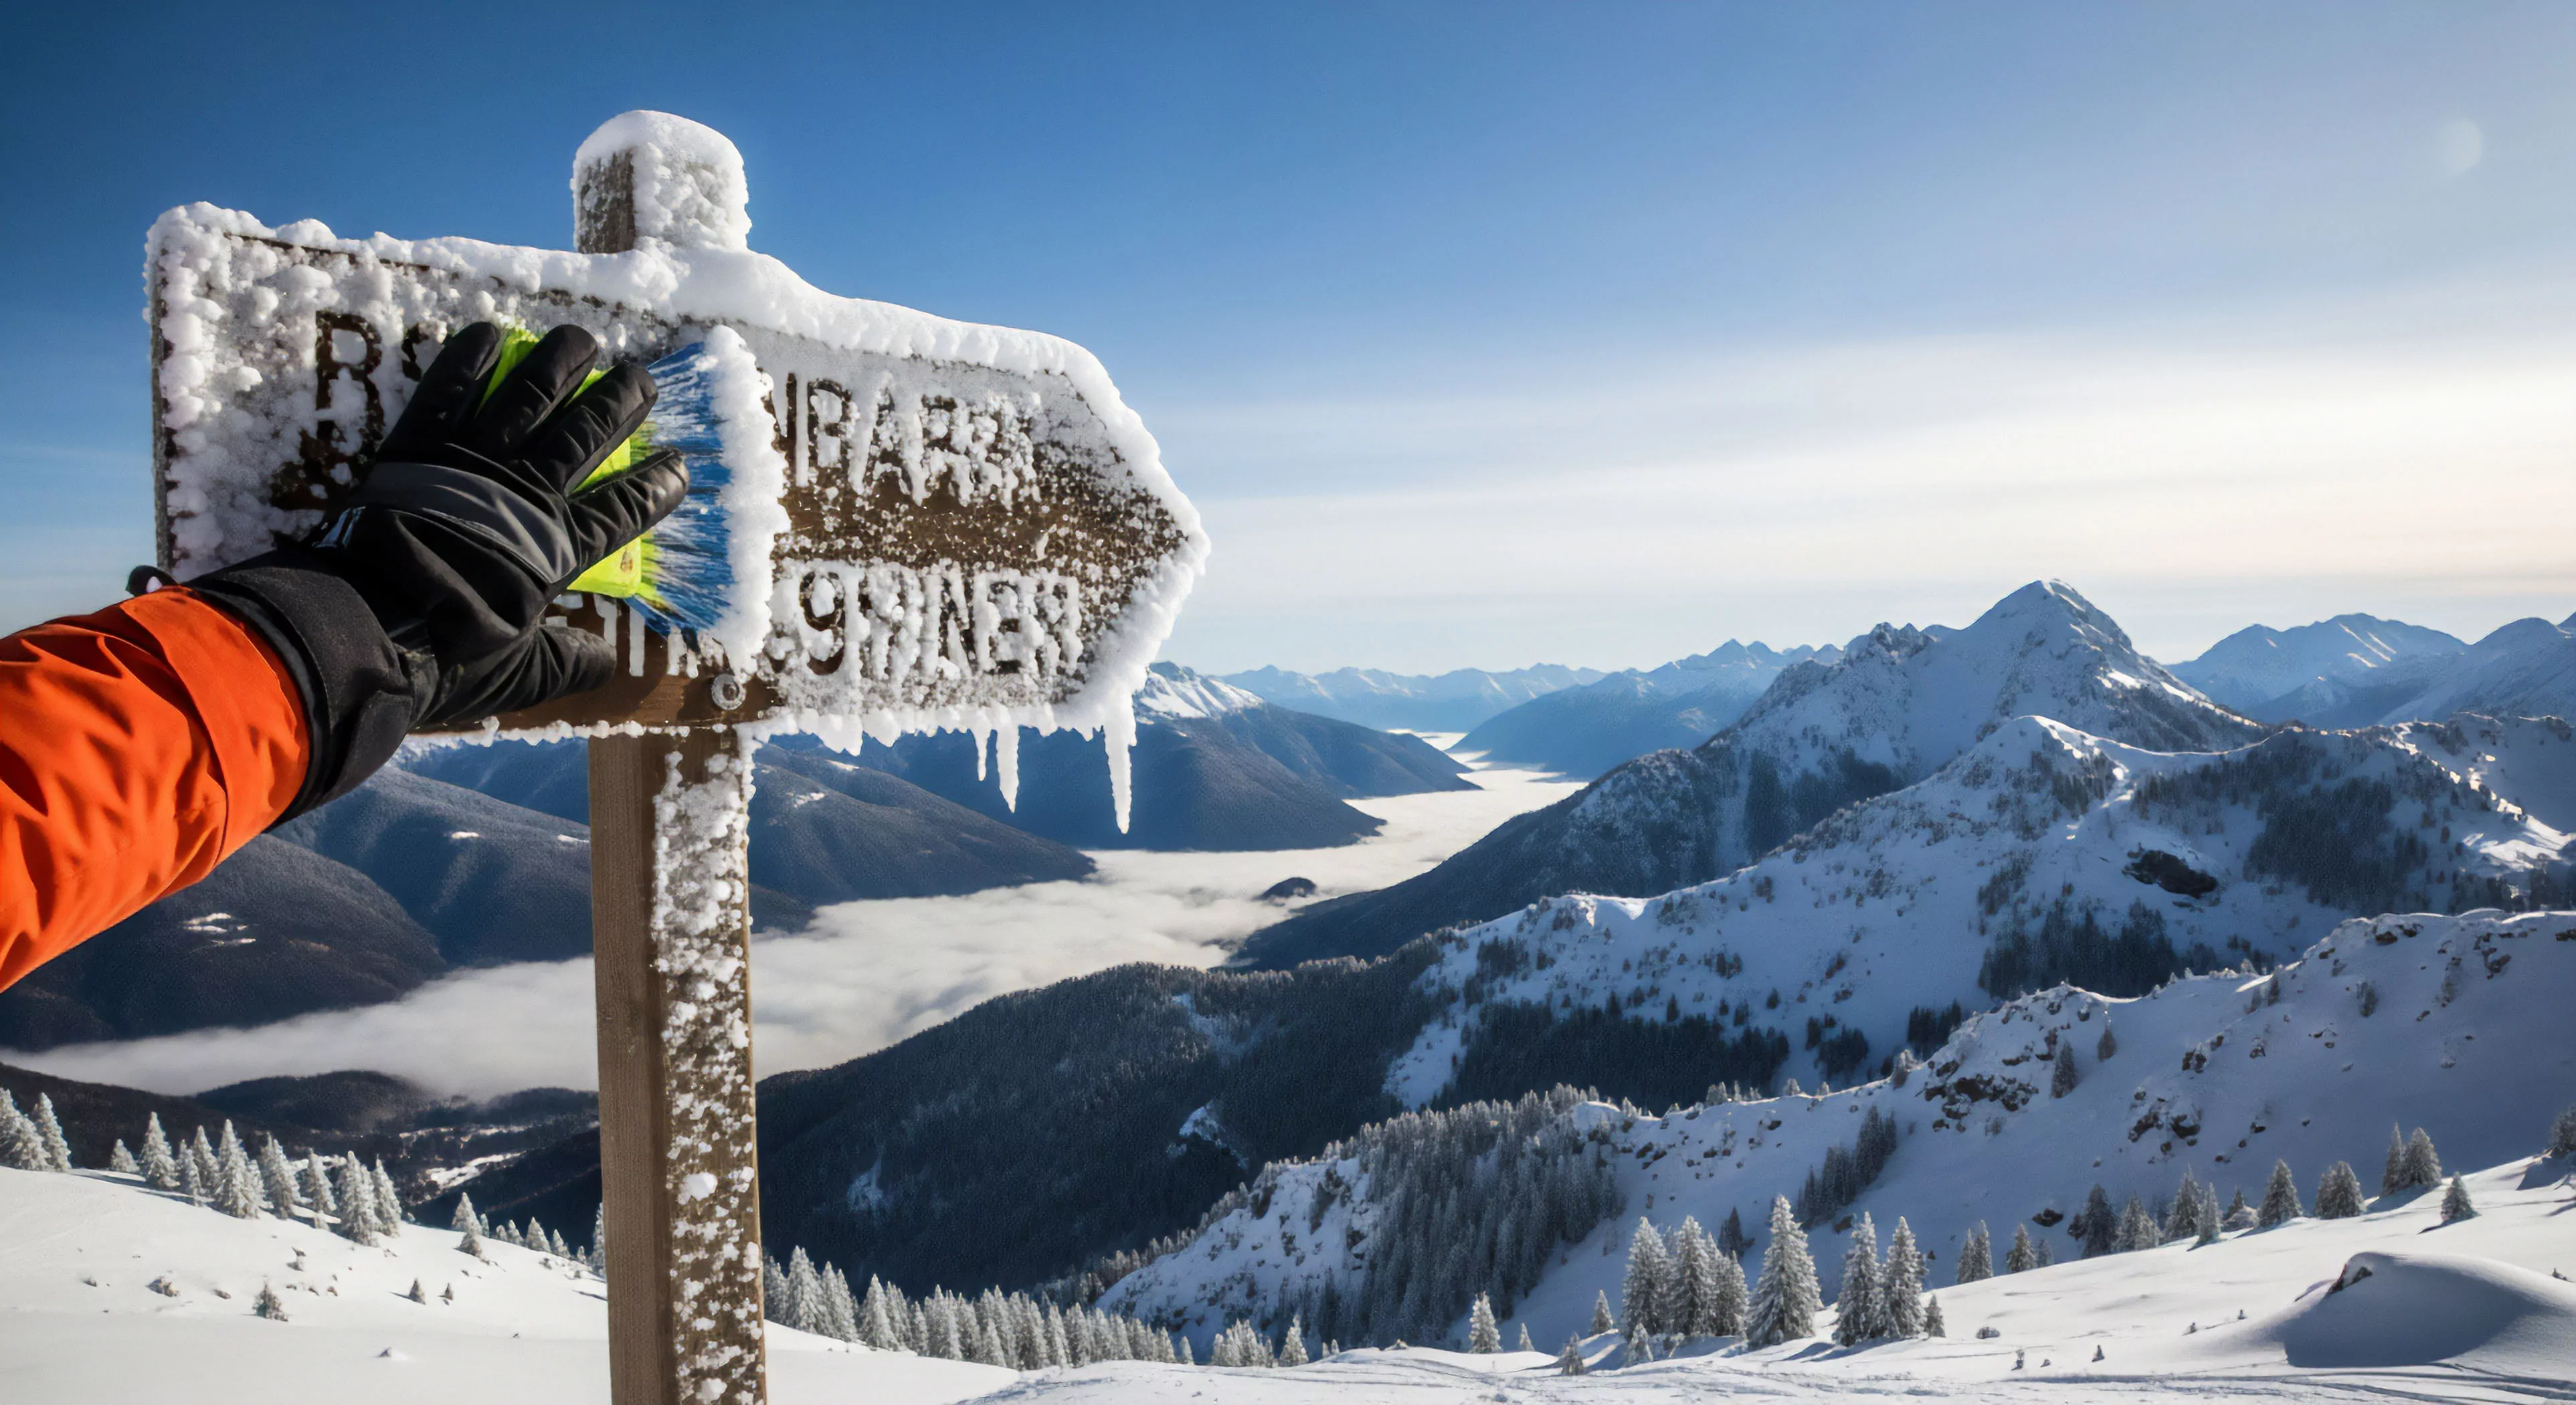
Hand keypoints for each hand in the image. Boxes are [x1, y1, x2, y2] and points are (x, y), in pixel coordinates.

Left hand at [189, 321, 688, 819]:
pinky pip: (449, 391)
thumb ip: (566, 665)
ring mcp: (470, 465)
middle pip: (585, 436)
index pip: (622, 510)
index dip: (655, 487)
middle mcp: (523, 497)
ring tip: (583, 338)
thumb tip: (606, 665)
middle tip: (641, 379)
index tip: (679, 466)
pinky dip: (472, 359)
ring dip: (561, 363)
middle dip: (620, 403)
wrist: (360, 626)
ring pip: (529, 399)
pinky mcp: (416, 447)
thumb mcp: (518, 676)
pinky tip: (493, 333)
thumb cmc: (444, 657)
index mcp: (554, 553)